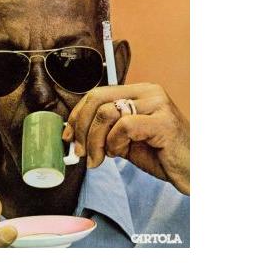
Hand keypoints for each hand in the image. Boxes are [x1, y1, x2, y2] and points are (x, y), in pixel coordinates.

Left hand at [63, 83, 189, 194]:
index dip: (77, 114)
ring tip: (99, 159)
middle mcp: (148, 92)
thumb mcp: (126, 140)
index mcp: (139, 91)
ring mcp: (157, 104)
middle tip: (79, 151)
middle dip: (81, 128)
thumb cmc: (162, 155)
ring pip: (107, 113)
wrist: (193, 170)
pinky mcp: (163, 121)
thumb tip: (74, 134)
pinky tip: (120, 154)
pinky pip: (123, 126)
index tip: (68, 135)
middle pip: (97, 99)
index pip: (97, 94)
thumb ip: (105, 131)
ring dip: (95, 141)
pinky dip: (114, 143)